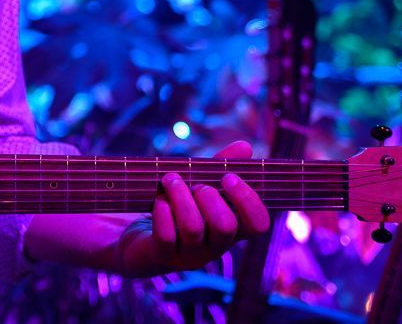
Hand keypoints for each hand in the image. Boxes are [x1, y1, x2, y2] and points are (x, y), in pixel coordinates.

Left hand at [117, 140, 270, 274]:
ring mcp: (190, 254)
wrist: (143, 240)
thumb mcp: (200, 185)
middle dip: (210, 197)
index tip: (229, 177)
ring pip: (193, 228)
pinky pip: (167, 236)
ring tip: (171, 181)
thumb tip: (245, 146)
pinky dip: (163, 213)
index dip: (249, 200)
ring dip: (181, 197)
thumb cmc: (179, 208)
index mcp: (232, 229)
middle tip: (196, 184)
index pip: (258, 224)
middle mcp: (216, 246)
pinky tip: (160, 201)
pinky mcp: (163, 256)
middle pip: (226, 226)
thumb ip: (221, 168)